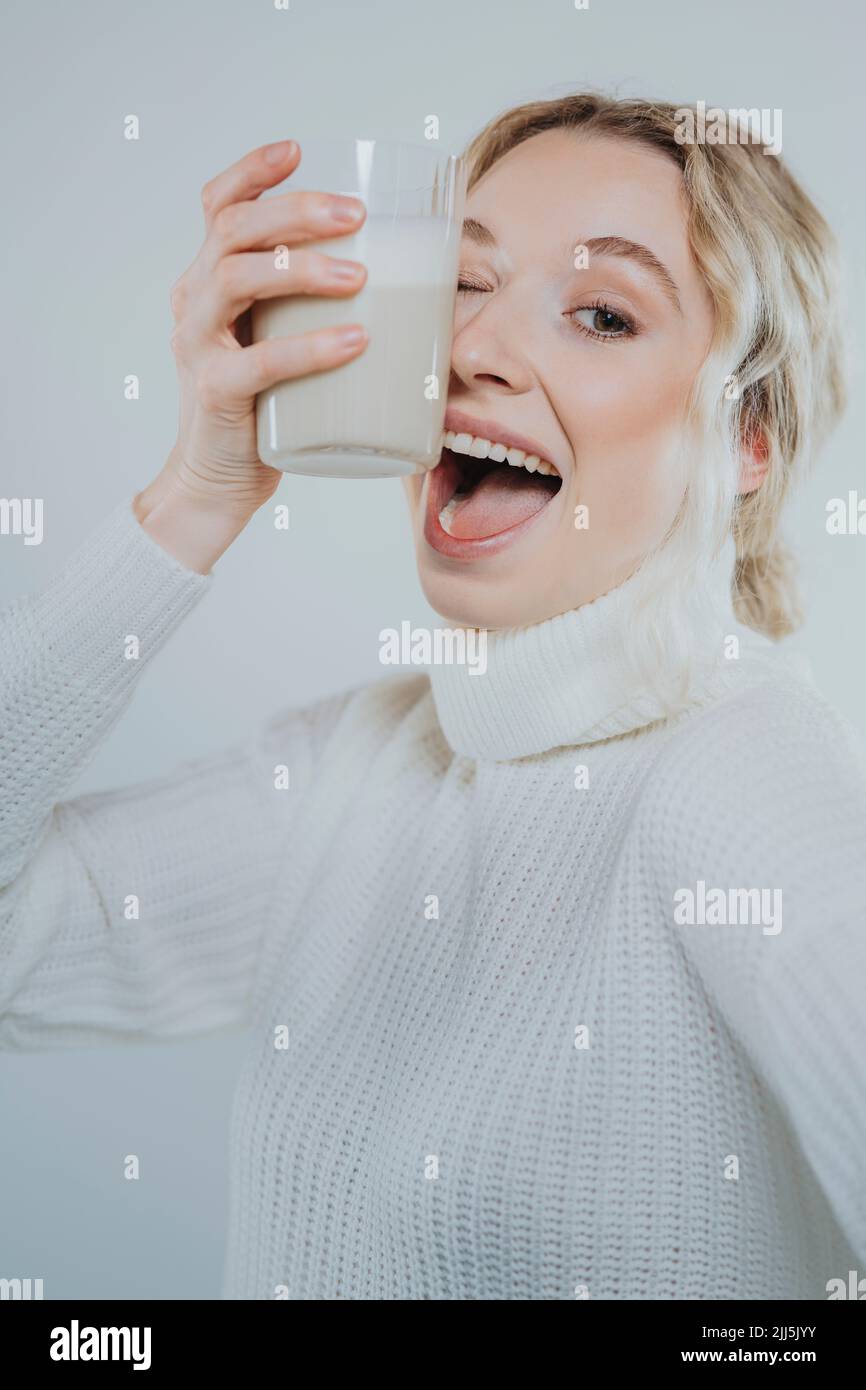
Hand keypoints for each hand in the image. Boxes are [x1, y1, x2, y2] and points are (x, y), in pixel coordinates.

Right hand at [135, 139, 367, 569]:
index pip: (217, 206)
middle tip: (356, 214)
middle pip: (233, 229)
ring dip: (303, 268)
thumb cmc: (264, 409)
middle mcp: (193, 302)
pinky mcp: (215, 393)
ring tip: (361, 275)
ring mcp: (198, 346)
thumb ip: (312, 311)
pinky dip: (309, 348)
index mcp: (207, 281)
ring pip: (236, 278)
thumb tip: (411, 283)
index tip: (299, 151)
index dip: (253, 171)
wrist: (219, 483)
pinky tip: (353, 341)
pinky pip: (258, 362)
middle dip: (296, 211)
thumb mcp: (279, 343)